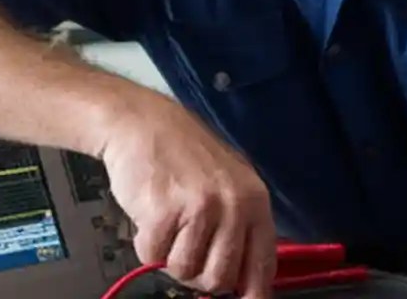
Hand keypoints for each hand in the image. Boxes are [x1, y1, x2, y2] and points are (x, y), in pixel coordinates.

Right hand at [98, 95, 276, 296]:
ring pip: (185, 271)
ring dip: (170, 257)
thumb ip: (239, 227)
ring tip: (170, 224)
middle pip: (220, 279)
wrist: (143, 124)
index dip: (253, 293)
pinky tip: (151, 215)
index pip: (263, 264)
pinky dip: (146, 245)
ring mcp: (200, 209)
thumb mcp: (228, 184)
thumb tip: (244, 282)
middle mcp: (233, 206)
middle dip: (200, 274)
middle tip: (187, 249)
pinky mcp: (165, 212)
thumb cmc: (185, 157)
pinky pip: (153, 257)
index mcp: (254, 201)